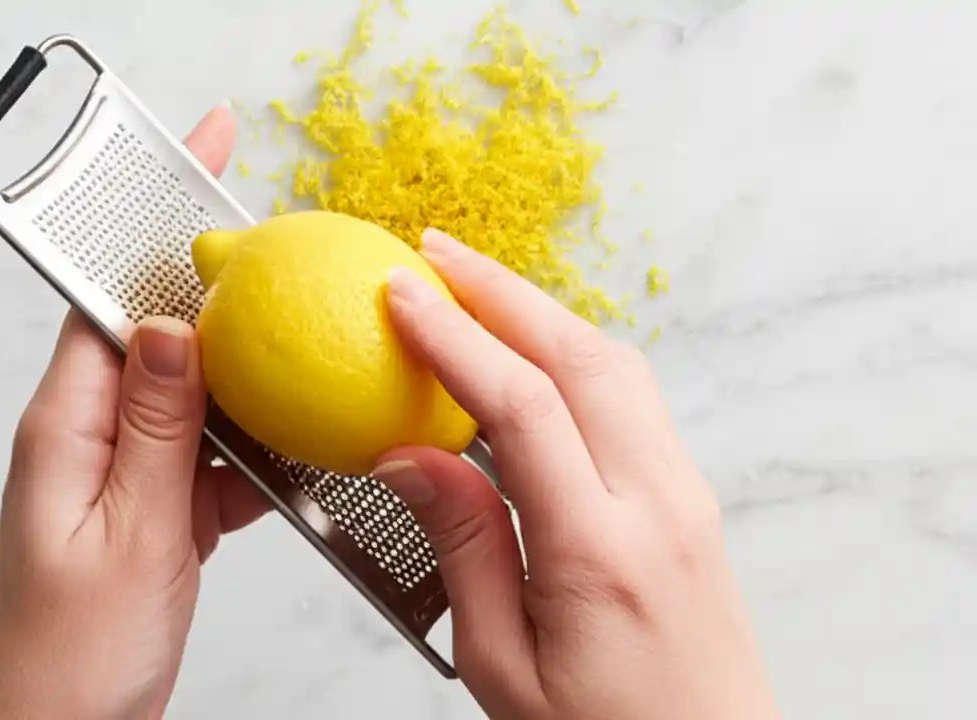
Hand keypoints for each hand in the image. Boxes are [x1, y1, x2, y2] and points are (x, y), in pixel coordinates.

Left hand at [0, 106, 269, 719]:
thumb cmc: (72, 657)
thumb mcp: (131, 534)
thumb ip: (158, 428)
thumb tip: (172, 323)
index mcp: (67, 426)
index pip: (112, 293)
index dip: (155, 217)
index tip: (204, 157)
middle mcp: (91, 435)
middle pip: (161, 331)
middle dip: (222, 285)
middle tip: (289, 251)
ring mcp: (125, 471)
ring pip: (197, 394)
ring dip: (251, 375)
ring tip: (311, 351)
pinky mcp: (155, 508)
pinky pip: (212, 455)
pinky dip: (257, 448)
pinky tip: (300, 447)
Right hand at [375, 230, 778, 718]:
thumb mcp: (502, 664)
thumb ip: (463, 548)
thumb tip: (410, 458)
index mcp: (600, 551)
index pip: (522, 407)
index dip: (455, 338)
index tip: (401, 295)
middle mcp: (658, 506)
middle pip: (583, 356)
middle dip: (503, 290)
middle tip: (435, 253)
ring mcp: (686, 498)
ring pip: (617, 366)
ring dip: (542, 313)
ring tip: (475, 286)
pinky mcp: (690, 502)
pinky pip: (632, 398)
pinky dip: (574, 354)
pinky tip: (530, 352)